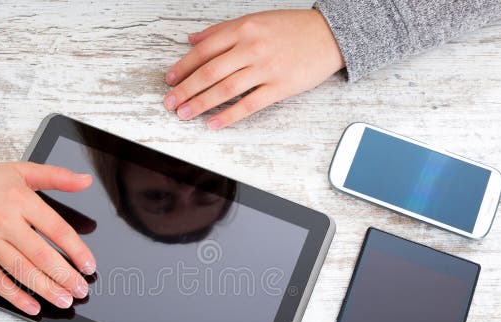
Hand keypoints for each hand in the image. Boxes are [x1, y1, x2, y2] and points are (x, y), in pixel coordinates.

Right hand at [0, 159, 96, 315]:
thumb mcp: (22, 170)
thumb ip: (57, 176)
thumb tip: (86, 181)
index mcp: (20, 199)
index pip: (57, 229)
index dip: (77, 251)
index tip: (89, 266)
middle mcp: (4, 221)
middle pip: (41, 255)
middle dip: (65, 276)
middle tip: (81, 289)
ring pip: (21, 271)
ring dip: (46, 289)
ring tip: (65, 300)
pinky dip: (15, 297)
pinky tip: (33, 306)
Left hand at [163, 9, 344, 128]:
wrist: (330, 34)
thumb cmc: (291, 28)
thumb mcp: (255, 19)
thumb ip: (221, 30)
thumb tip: (192, 40)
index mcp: (243, 29)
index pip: (204, 50)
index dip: (183, 67)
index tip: (170, 80)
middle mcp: (252, 47)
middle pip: (210, 72)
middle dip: (186, 89)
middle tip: (170, 102)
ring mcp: (266, 68)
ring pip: (225, 89)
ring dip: (201, 104)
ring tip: (184, 114)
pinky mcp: (280, 87)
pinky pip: (249, 104)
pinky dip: (229, 116)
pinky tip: (214, 124)